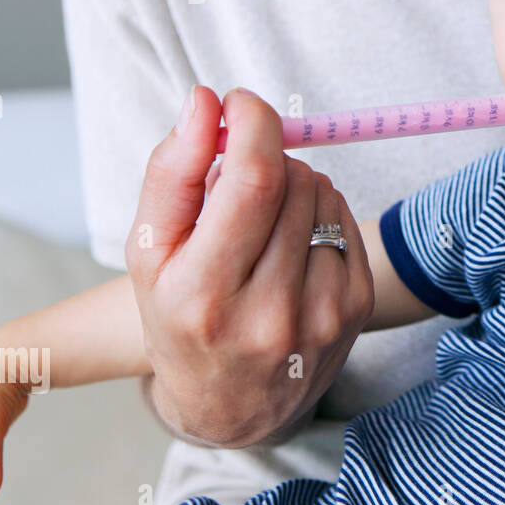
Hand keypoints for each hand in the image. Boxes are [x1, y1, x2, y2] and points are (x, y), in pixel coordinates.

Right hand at [126, 86, 374, 447]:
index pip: (253, 181)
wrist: (230, 403)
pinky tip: (294, 244)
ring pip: (324, 193)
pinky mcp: (356, 309)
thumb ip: (172, 170)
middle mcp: (267, 311)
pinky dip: (320, 214)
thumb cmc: (179, 315)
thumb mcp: (149, 251)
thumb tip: (206, 101)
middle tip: (240, 181)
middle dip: (266, 158)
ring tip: (264, 223)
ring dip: (295, 186)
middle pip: (292, 180)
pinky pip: (347, 219)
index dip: (254, 124)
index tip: (241, 103)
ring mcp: (320, 314)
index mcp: (203, 295)